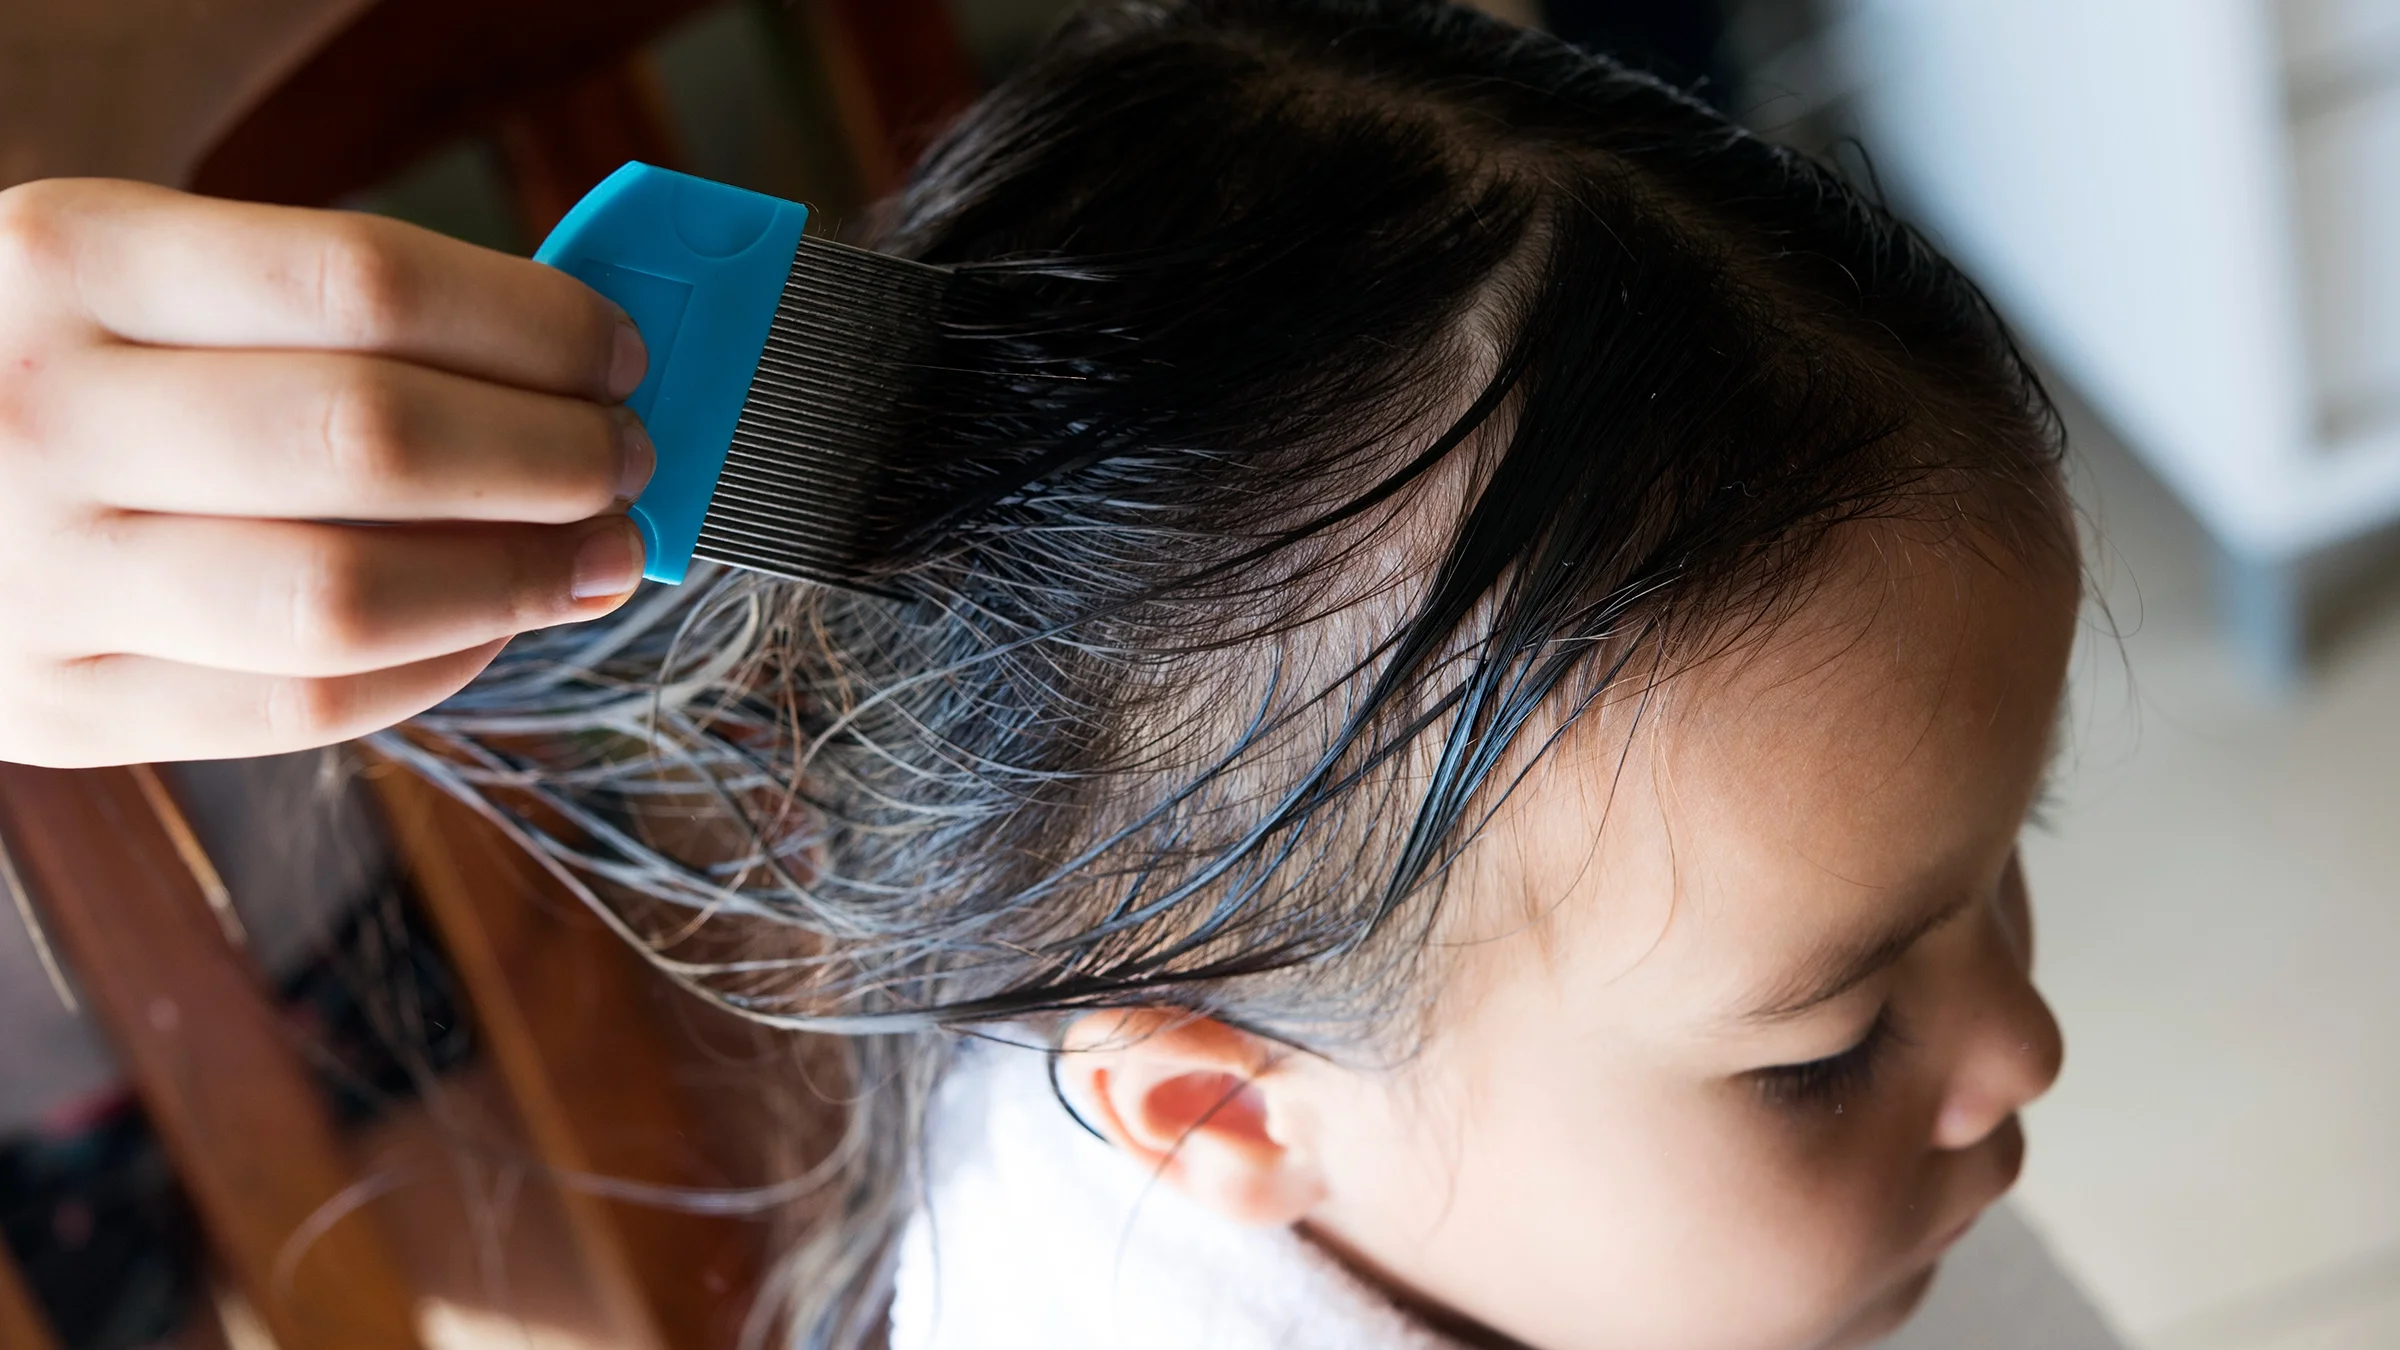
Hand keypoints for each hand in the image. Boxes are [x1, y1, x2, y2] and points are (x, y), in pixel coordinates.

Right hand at [0, 178, 653, 766]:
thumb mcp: (137, 272)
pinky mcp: (61, 710)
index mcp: (72, 256)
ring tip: (596, 554)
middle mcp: (39, 412)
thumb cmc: (62, 361)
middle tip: (625, 459)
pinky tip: (495, 621)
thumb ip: (323, 306)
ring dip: (519, 577)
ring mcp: (38, 577)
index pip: (366, 285)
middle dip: (550, 455)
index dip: (532, 326)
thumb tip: (573, 369)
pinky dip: (440, 665)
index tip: (616, 353)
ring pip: (347, 597)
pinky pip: (304, 709)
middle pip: (371, 439)